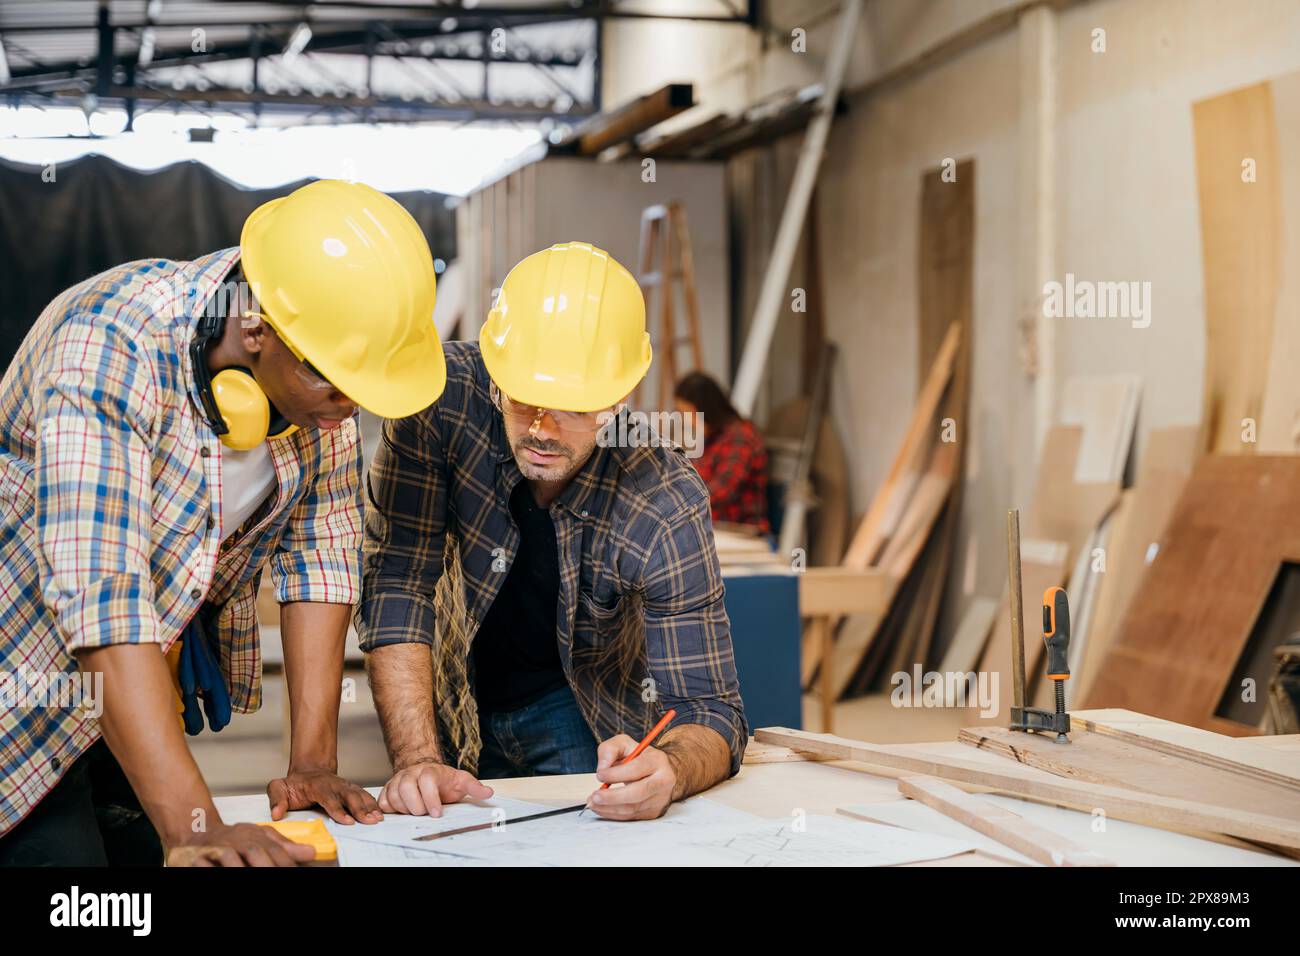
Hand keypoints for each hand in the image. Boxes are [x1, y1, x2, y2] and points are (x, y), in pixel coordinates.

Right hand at [168, 823, 316, 866]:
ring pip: (232, 857)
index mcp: (256, 836)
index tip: (294, 870)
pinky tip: (222, 868)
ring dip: (241, 867)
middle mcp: (238, 839)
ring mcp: (218, 847)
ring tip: (255, 873)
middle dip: (268, 866)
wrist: (198, 830)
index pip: (275, 850)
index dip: (286, 862)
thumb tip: (311, 852)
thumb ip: (284, 846)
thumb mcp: (261, 838)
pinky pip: (207, 862)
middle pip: (256, 852)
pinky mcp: (199, 855)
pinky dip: (213, 866)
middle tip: (278, 873)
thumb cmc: (233, 838)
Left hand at [267, 768, 382, 825]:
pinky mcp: (351, 789)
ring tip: (377, 818)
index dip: (338, 809)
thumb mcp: (279, 787)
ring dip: (369, 806)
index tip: (347, 820)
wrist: (308, 771)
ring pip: (358, 794)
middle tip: (368, 820)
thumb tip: (276, 813)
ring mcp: (344, 785)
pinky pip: (363, 795)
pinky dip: (373, 803)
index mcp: (316, 785)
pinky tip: (379, 812)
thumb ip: (276, 799)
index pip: (328, 797)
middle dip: (360, 808)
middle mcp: (333, 784)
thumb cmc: (294, 784)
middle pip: (348, 795)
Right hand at [377, 760, 493, 816]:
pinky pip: (383, 800)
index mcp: (430, 771)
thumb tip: (488, 793)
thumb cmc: (444, 780)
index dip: (431, 798)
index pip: (427, 780)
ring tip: (415, 812)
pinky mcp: (388, 789)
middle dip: (415, 805)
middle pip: (406, 787)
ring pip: (393, 795)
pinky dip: (389, 809)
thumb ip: (474, 787)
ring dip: (404, 808)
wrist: (427, 773)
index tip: (437, 813)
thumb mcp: (462, 781)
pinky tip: (401, 812)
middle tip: (424, 814)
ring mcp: (398, 780)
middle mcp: (411, 773)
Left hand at [589, 735, 677, 820]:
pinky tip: (602, 808)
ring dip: (609, 808)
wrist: (659, 771)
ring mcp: (660, 799)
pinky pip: (631, 816)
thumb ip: (609, 750)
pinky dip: (613, 814)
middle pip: (637, 793)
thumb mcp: (624, 744)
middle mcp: (663, 781)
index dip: (616, 774)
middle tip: (594, 796)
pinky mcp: (654, 812)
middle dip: (612, 797)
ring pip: (633, 808)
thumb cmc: (639, 757)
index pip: (636, 769)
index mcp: (657, 760)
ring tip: (593, 803)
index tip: (600, 775)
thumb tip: (602, 768)